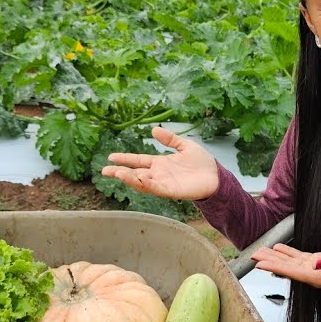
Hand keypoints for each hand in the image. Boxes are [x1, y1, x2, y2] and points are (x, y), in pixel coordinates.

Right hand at [100, 126, 218, 200]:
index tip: (110, 157)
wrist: (216, 176)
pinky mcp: (171, 191)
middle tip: (104, 171)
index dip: (125, 159)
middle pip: (135, 173)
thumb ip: (170, 139)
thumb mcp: (184, 145)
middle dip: (120, 172)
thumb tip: (153, 130)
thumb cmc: (202, 162)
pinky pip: (156, 188)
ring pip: (142, 182)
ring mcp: (164, 183)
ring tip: (117, 174)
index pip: (138, 160)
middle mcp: (159, 174)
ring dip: (129, 179)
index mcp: (160, 163)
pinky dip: (146, 184)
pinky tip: (137, 178)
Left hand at [249, 244, 320, 287]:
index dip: (274, 267)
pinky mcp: (316, 263)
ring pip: (289, 262)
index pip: (291, 272)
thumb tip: (314, 262)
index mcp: (317, 277)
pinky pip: (298, 258)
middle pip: (286, 268)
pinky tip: (278, 248)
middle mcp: (312, 275)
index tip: (259, 264)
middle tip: (251, 256)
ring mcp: (313, 270)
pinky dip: (287, 253)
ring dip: (274, 257)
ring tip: (259, 252)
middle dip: (268, 262)